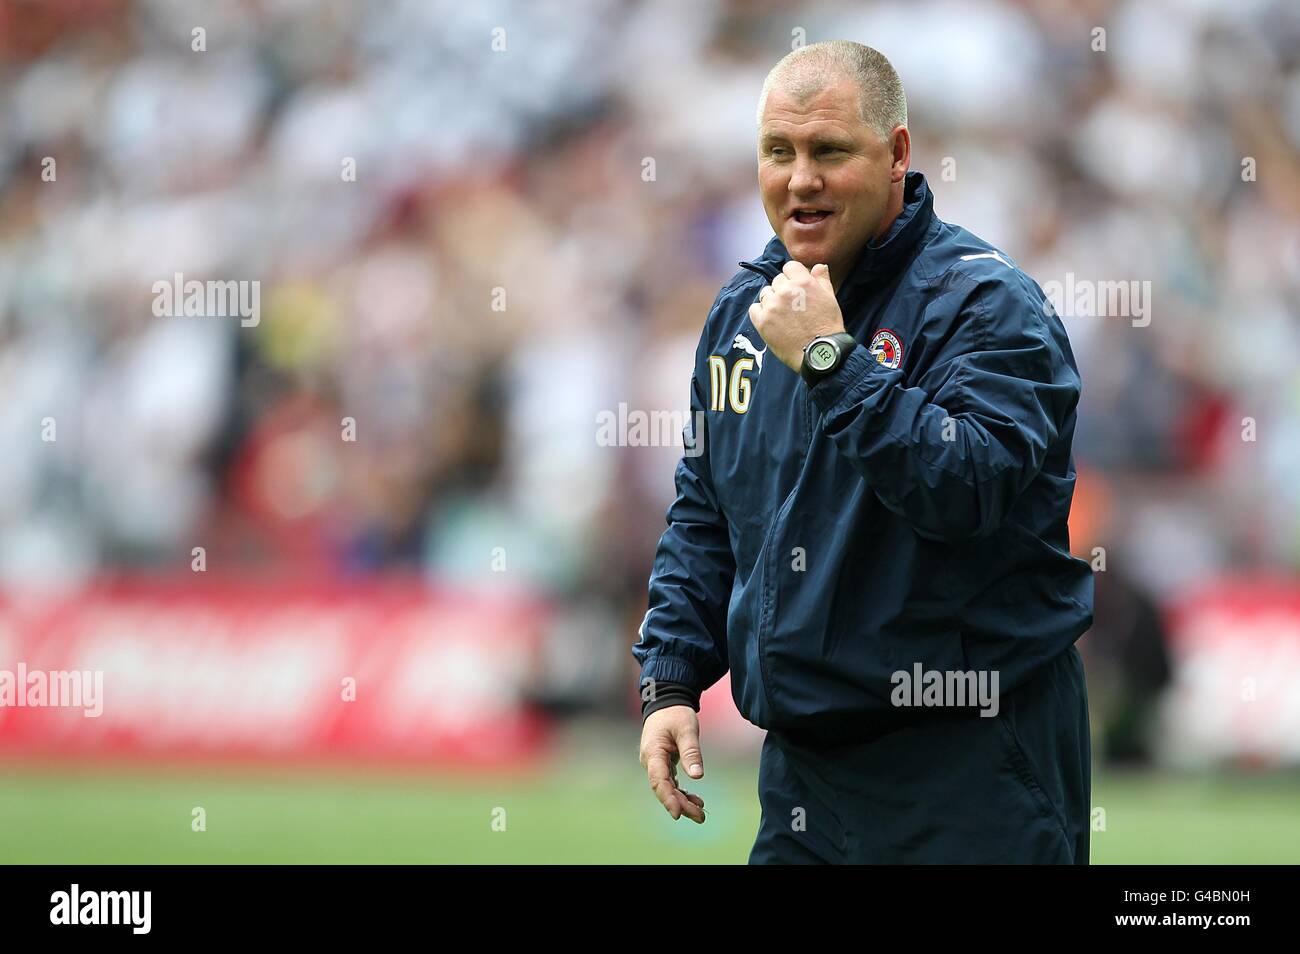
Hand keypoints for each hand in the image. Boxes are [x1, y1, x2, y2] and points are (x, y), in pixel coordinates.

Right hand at [639, 705, 706, 822]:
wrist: (667, 702)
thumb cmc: (676, 713)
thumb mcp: (687, 729)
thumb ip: (691, 752)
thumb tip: (697, 776)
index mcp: (653, 753)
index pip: (658, 781)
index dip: (668, 798)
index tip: (679, 814)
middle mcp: (651, 761)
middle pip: (664, 788)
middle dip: (681, 804)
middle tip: (700, 817)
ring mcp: (656, 763)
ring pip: (667, 788)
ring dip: (682, 801)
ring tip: (701, 813)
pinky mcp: (662, 763)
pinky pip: (671, 782)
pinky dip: (682, 792)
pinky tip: (695, 800)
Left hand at [748, 261, 844, 372]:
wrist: (819, 353)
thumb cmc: (827, 326)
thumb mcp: (830, 298)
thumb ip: (822, 279)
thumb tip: (819, 266)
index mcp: (803, 282)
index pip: (789, 267)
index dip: (793, 276)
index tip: (796, 287)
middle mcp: (785, 291)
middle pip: (777, 280)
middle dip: (784, 289)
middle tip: (792, 305)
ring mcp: (772, 306)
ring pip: (765, 293)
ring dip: (772, 300)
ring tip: (783, 315)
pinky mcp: (762, 321)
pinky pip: (754, 309)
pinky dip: (760, 313)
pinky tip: (771, 320)